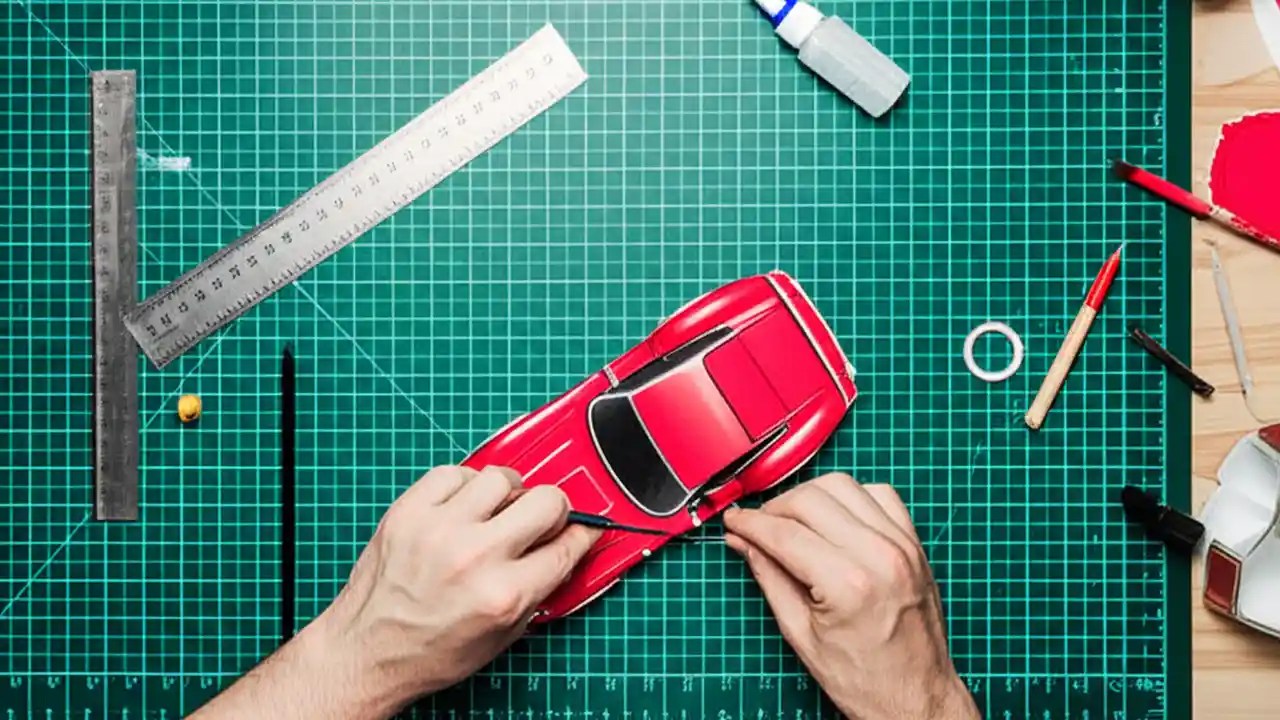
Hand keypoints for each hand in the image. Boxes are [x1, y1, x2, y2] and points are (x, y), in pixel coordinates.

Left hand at [305, 465, 598, 715]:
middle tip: (542, 519)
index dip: (582, 535)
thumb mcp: (502, 636)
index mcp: (504, 595)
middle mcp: (474, 558)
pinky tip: (461, 507)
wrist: (366, 652)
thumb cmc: (429, 652)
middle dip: (553, 510)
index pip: (568, 546)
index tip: (581, 529)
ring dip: (507, 493)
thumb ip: (540, 592)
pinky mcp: (408, 511)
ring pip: (501, 478)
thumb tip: (567, 552)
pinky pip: (453, 472)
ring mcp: (439, 529)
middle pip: (546, 500)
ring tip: (497, 512)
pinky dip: (463, 485)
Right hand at [723, 474, 976, 719]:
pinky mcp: (914, 543)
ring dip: (810, 497)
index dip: (751, 524)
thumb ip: (769, 578)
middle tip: (758, 527)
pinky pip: (879, 494)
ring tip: (793, 523)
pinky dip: (850, 498)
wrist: (917, 698)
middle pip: (811, 499)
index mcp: (849, 584)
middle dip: (775, 508)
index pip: (785, 533)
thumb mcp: (801, 634)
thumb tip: (743, 543)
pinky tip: (834, 519)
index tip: (734, 522)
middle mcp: (880, 555)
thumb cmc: (864, 679)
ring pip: (843, 485)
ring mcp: (902, 545)